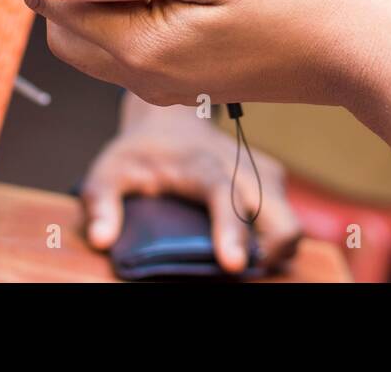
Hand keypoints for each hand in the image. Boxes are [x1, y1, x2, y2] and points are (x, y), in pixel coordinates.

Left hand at [82, 101, 301, 272]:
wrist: (170, 119)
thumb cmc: (140, 152)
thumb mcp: (108, 171)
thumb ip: (101, 202)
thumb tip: (102, 239)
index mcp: (201, 165)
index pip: (225, 195)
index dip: (232, 230)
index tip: (234, 265)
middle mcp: (240, 167)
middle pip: (281, 219)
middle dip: (271, 252)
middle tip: (238, 271)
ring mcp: (262, 172)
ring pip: (289, 223)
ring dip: (272, 249)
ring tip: (236, 258)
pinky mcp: (272, 179)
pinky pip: (284, 219)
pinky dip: (271, 240)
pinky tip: (242, 244)